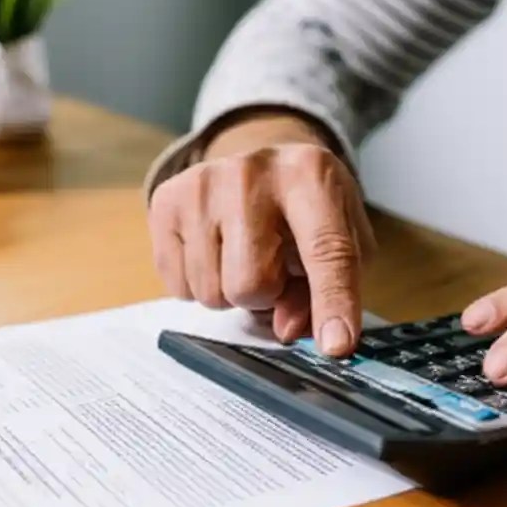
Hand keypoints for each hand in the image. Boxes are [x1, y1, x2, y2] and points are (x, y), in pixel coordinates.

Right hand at [147, 112, 374, 354]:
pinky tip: (213, 251)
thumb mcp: (341, 238)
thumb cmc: (304, 207)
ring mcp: (202, 185)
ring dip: (230, 292)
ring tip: (241, 255)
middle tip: (272, 268)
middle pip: (252, 284)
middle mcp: (252, 173)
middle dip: (266, 295)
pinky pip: (178, 287)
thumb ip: (327, 288)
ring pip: (211, 292)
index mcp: (311, 176)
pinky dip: (199, 284)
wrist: (255, 159)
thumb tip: (287, 330)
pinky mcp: (166, 201)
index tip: (336, 346)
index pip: (326, 250)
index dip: (332, 302)